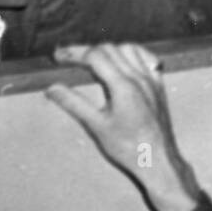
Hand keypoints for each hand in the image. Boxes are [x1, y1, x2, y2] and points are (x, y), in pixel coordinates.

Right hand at [47, 43, 201, 210]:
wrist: (158, 161)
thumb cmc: (129, 148)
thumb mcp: (96, 126)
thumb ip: (74, 104)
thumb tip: (52, 89)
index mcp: (123, 86)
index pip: (95, 56)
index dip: (74, 53)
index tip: (58, 56)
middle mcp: (139, 78)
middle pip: (109, 49)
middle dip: (87, 51)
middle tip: (69, 58)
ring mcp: (151, 80)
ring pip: (128, 49)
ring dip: (109, 50)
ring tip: (93, 60)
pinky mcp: (159, 86)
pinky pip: (146, 59)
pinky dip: (132, 54)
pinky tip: (124, 62)